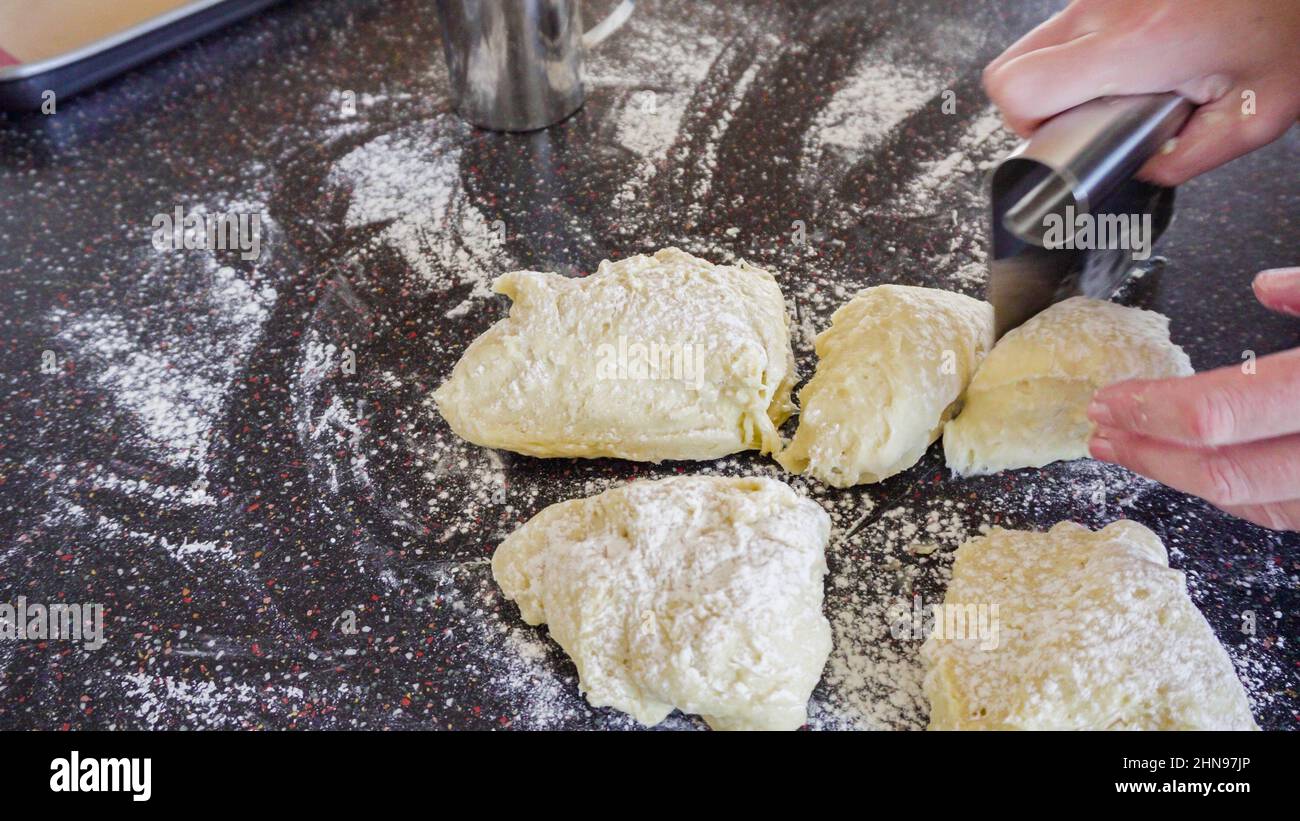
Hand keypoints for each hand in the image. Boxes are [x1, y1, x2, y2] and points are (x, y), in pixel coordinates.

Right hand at [983, 0, 1299, 184]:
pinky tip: (1138, 58)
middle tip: (1081, 118)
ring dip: (1061, 74)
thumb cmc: (1290, 29)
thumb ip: (1183, 159)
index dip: (1025, 126)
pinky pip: (1073, 22)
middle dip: (1032, 104)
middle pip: (1009, 67)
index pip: (1018, 88)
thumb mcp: (1254, 117)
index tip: (1060, 138)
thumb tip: (1137, 168)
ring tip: (1119, 85)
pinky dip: (1086, 48)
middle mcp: (1108, 8)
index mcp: (1134, 46)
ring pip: (1038, 42)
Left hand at [1087, 268, 1299, 529]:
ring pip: (1253, 502)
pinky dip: (1238, 491)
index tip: (1105, 400)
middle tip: (1102, 434)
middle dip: (1150, 455)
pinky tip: (1200, 468)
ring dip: (1185, 478)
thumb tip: (1266, 284)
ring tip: (1135, 452)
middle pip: (1223, 473)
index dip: (1147, 411)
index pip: (1216, 414)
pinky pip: (1285, 510)